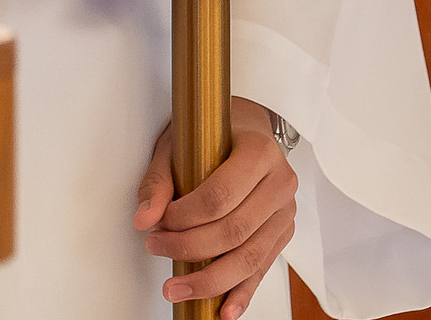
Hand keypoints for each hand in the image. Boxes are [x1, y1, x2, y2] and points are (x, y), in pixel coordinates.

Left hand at [134, 98, 298, 314]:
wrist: (246, 128)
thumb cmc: (211, 133)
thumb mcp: (178, 143)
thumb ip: (159, 180)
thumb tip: (145, 218)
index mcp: (259, 151)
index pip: (220, 196)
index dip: (185, 217)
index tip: (159, 222)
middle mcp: (280, 182)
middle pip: (234, 231)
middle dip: (191, 249)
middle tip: (157, 248)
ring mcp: (285, 212)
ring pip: (249, 257)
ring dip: (210, 280)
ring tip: (176, 287)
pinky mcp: (282, 234)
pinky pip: (261, 269)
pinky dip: (241, 293)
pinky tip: (223, 310)